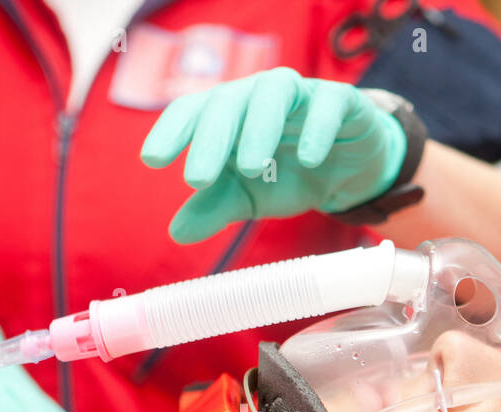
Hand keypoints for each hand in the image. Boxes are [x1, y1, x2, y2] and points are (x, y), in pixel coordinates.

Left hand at [141, 67, 406, 242]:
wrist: (348, 173)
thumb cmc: (289, 175)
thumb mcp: (248, 197)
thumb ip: (213, 209)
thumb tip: (176, 231)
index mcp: (229, 115)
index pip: (193, 110)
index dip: (172, 131)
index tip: (152, 160)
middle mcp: (258, 97)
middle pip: (228, 102)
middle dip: (210, 139)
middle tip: (197, 179)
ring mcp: (301, 95)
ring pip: (274, 91)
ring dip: (258, 128)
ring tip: (250, 168)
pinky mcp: (342, 102)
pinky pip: (328, 104)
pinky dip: (317, 128)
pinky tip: (307, 158)